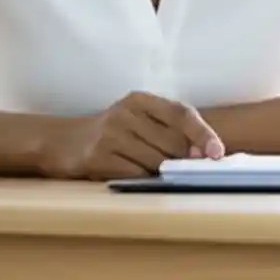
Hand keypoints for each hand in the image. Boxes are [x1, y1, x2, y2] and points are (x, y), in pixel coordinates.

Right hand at [38, 91, 224, 179]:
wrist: (62, 142)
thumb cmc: (113, 133)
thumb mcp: (139, 120)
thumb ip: (169, 130)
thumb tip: (202, 153)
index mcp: (140, 99)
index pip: (181, 113)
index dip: (202, 133)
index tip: (217, 153)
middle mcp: (125, 113)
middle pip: (172, 142)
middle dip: (183, 159)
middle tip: (185, 168)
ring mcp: (110, 135)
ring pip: (156, 161)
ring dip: (162, 172)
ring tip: (154, 171)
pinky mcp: (98, 157)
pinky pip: (135, 174)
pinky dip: (144, 180)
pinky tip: (137, 176)